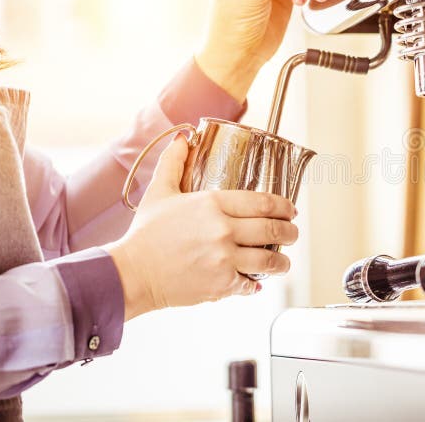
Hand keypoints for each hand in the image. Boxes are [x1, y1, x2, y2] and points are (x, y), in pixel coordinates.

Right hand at [105, 136, 297, 320]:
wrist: (131, 272)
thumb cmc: (145, 233)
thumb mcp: (159, 192)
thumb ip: (173, 163)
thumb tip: (182, 139)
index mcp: (213, 204)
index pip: (264, 202)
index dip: (285, 206)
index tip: (290, 210)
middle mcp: (223, 230)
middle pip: (273, 229)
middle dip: (290, 232)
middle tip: (293, 234)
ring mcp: (224, 258)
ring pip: (269, 260)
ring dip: (282, 261)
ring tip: (284, 262)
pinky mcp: (221, 284)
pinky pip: (250, 284)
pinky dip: (256, 284)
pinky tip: (256, 282)